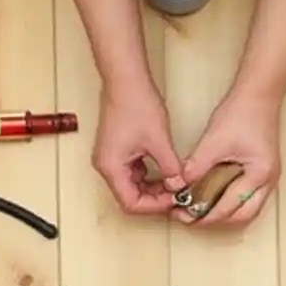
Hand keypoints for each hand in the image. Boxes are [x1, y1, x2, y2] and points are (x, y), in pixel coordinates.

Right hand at [93, 86, 185, 214]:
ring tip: (175, 183)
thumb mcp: (160, 141)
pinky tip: (166, 171)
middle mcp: (106, 165)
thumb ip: (171, 168)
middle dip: (155, 197)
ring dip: (153, 187)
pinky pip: (133, 172)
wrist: (126, 79)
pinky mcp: (117, 150)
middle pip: (130, 196)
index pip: (131, 203)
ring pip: (132, 185)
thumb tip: (179, 185)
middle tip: (177, 194)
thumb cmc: (136, 104)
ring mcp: (110, 158)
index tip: (174, 200)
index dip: (154, 206)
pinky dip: (149, 175)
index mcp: (111, 167)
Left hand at [179, 92, 280, 226]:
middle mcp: (269, 181)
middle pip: (243, 216)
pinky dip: (230, 200)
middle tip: (192, 218)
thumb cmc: (242, 113)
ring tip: (199, 209)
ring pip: (246, 208)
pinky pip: (247, 196)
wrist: (258, 94)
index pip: (231, 207)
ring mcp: (268, 177)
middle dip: (217, 220)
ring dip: (224, 212)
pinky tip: (212, 196)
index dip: (206, 214)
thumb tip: (180, 186)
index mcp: (260, 174)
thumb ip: (198, 166)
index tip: (186, 215)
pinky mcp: (262, 170)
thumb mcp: (214, 141)